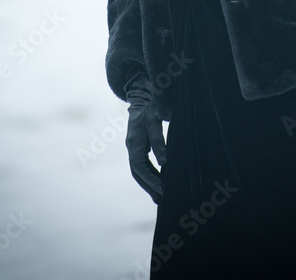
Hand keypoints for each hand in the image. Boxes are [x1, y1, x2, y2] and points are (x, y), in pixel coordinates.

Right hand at [125, 75, 166, 202]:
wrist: (143, 95)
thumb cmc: (150, 107)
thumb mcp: (155, 122)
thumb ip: (158, 141)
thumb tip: (164, 162)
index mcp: (134, 143)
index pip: (140, 167)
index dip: (150, 179)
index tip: (162, 189)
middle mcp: (131, 147)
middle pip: (137, 173)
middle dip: (148, 186)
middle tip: (160, 200)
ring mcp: (134, 147)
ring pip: (138, 170)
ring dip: (148, 183)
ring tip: (159, 197)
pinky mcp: (138, 146)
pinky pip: (142, 164)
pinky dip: (149, 174)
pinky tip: (158, 181)